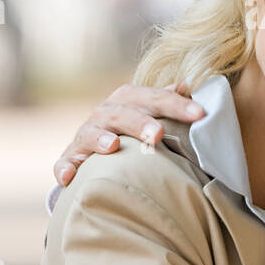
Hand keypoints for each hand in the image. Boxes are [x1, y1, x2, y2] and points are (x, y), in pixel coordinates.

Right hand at [52, 82, 205, 186]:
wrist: (97, 149)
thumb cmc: (135, 129)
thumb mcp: (151, 113)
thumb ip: (169, 101)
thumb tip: (192, 86)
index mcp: (130, 100)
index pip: (155, 98)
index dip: (177, 104)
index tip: (201, 115)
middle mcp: (106, 113)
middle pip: (123, 113)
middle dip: (140, 122)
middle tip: (158, 134)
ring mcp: (86, 135)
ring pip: (90, 133)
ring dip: (100, 138)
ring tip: (113, 145)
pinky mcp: (70, 159)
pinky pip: (63, 163)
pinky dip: (64, 168)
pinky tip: (69, 177)